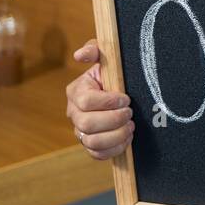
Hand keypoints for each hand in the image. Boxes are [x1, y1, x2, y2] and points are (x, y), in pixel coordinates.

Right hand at [65, 38, 133, 159]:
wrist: (123, 93)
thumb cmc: (114, 73)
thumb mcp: (107, 57)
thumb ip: (95, 50)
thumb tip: (80, 55)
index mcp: (76, 91)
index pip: (86, 101)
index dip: (108, 102)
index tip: (126, 99)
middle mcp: (74, 113)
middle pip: (88, 124)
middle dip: (114, 120)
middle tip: (130, 113)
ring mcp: (81, 131)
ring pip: (92, 142)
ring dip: (117, 135)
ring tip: (130, 126)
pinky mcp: (90, 145)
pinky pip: (98, 154)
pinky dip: (116, 148)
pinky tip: (127, 138)